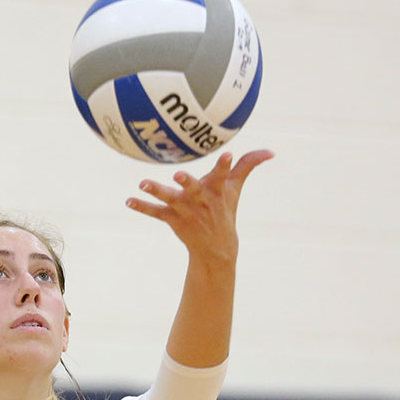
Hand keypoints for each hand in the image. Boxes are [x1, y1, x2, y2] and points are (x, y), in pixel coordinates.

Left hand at [126, 149, 274, 263]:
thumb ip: (249, 165)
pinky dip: (142, 207)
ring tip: (142, 184)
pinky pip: (155, 212)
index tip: (227, 156)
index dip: (224, 167)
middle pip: (194, 190)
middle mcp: (201, 200)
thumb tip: (271, 151)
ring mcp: (185, 211)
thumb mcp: (237, 188)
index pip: (223, 176)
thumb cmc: (225, 210)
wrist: (215, 248)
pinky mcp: (172, 219)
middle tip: (178, 176)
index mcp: (217, 191)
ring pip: (170, 199)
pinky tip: (128, 201)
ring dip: (156, 192)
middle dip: (187, 183)